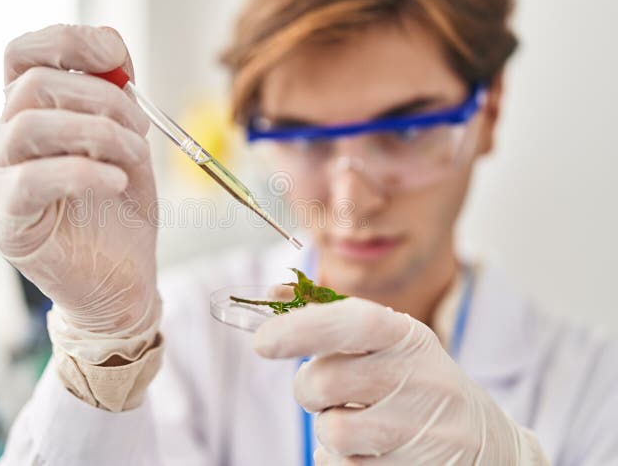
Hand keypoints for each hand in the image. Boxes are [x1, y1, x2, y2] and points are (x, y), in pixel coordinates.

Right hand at [0, 24, 157, 335]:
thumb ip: (116, 95)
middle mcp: (6, 143)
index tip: (116, 56)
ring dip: (98, 132)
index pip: (22, 55)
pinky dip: (83, 171)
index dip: (67, 40)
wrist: (121, 282)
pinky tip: (116, 181)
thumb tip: (111, 43)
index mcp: (31, 116)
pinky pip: (32, 179)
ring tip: (134, 158)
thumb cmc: (120, 213)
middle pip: (33, 85)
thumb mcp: (128, 142)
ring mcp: (0, 181)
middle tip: (140, 130)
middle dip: (101, 97)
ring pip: (29, 124)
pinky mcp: (8, 222)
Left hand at [254, 297, 541, 464]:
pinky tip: (375, 452)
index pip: (355, 322)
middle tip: (329, 392)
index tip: (262, 343)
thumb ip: (333, 322)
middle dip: (309, 389)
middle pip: (325, 381)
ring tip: (359, 423)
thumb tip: (272, 295)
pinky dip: (345, 462)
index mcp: (408, 337)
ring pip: (333, 431)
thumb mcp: (388, 344)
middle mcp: (421, 379)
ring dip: (329, 430)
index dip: (303, 328)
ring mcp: (424, 431)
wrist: (484, 445)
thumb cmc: (414, 384)